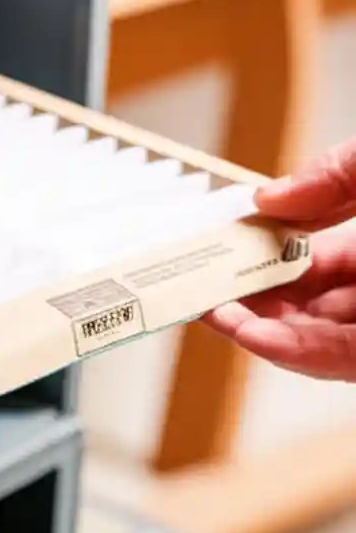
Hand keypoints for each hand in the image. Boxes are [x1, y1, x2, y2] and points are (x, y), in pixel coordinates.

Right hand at [204, 138, 355, 380]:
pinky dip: (288, 351)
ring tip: (210, 310)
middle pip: (301, 303)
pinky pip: (334, 359)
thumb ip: (335, 173)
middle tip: (198, 284)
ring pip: (309, 339)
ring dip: (253, 328)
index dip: (261, 255)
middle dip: (246, 297)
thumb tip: (269, 198)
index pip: (312, 259)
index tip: (218, 248)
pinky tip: (247, 332)